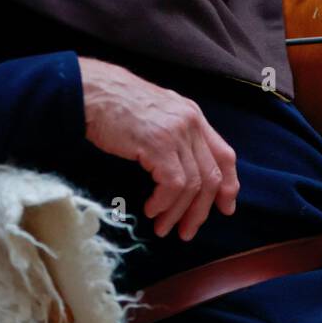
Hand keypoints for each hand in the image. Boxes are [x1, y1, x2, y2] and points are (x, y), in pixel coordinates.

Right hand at [77, 57, 238, 239]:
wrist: (92, 91)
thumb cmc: (115, 106)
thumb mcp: (156, 115)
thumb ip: (174, 135)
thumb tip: (181, 171)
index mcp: (194, 116)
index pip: (225, 155)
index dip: (229, 185)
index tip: (225, 208)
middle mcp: (191, 123)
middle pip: (212, 176)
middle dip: (201, 210)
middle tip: (187, 231)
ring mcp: (177, 132)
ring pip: (193, 184)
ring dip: (178, 212)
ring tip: (163, 227)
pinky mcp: (159, 143)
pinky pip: (174, 183)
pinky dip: (165, 202)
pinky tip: (151, 209)